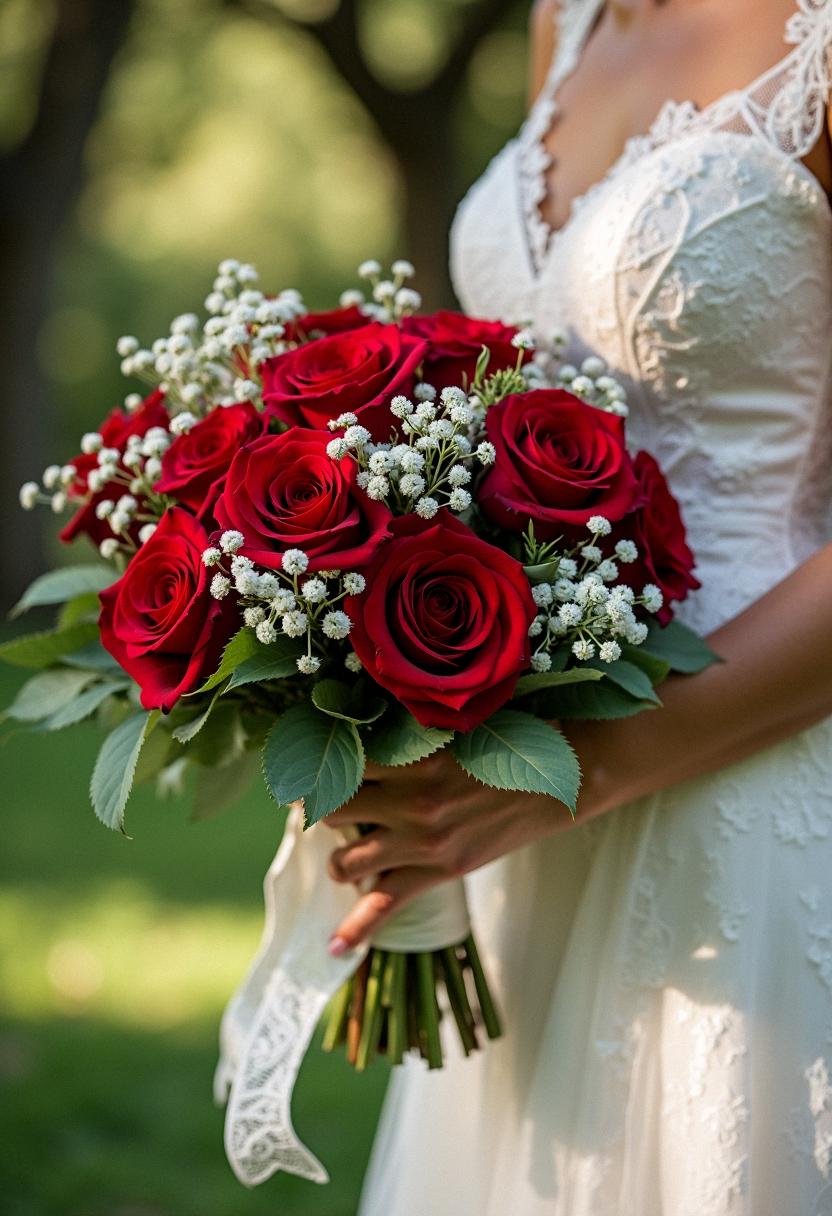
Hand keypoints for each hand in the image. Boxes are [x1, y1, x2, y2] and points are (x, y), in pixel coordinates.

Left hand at [324, 749, 571, 953]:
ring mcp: (422, 842)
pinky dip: (356, 929)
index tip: (311, 762)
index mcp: (413, 758)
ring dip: (339, 857)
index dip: (321, 763)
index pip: (341, 762)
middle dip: (324, 808)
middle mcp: (410, 802)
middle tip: (327, 806)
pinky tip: (335, 947)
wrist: (560, 784)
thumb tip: (364, 723)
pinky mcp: (438, 873)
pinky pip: (384, 905)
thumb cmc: (510, 742)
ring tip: (346, 852)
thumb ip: (410, 729)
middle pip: (332, 810)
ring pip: (346, 860)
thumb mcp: (456, 727)